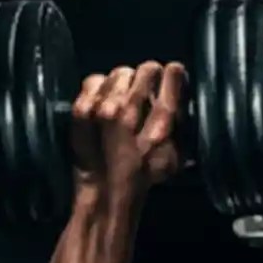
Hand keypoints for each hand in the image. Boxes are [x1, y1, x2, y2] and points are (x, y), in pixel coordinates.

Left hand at [70, 62, 186, 192]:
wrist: (103, 193)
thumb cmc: (144, 177)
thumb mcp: (175, 155)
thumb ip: (180, 124)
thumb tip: (180, 92)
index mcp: (160, 123)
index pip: (172, 76)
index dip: (174, 73)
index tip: (172, 74)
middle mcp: (131, 111)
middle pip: (146, 69)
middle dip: (149, 76)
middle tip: (145, 88)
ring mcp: (103, 109)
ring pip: (120, 72)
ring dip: (125, 82)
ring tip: (123, 96)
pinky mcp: (82, 110)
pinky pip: (94, 79)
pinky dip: (100, 86)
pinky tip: (103, 100)